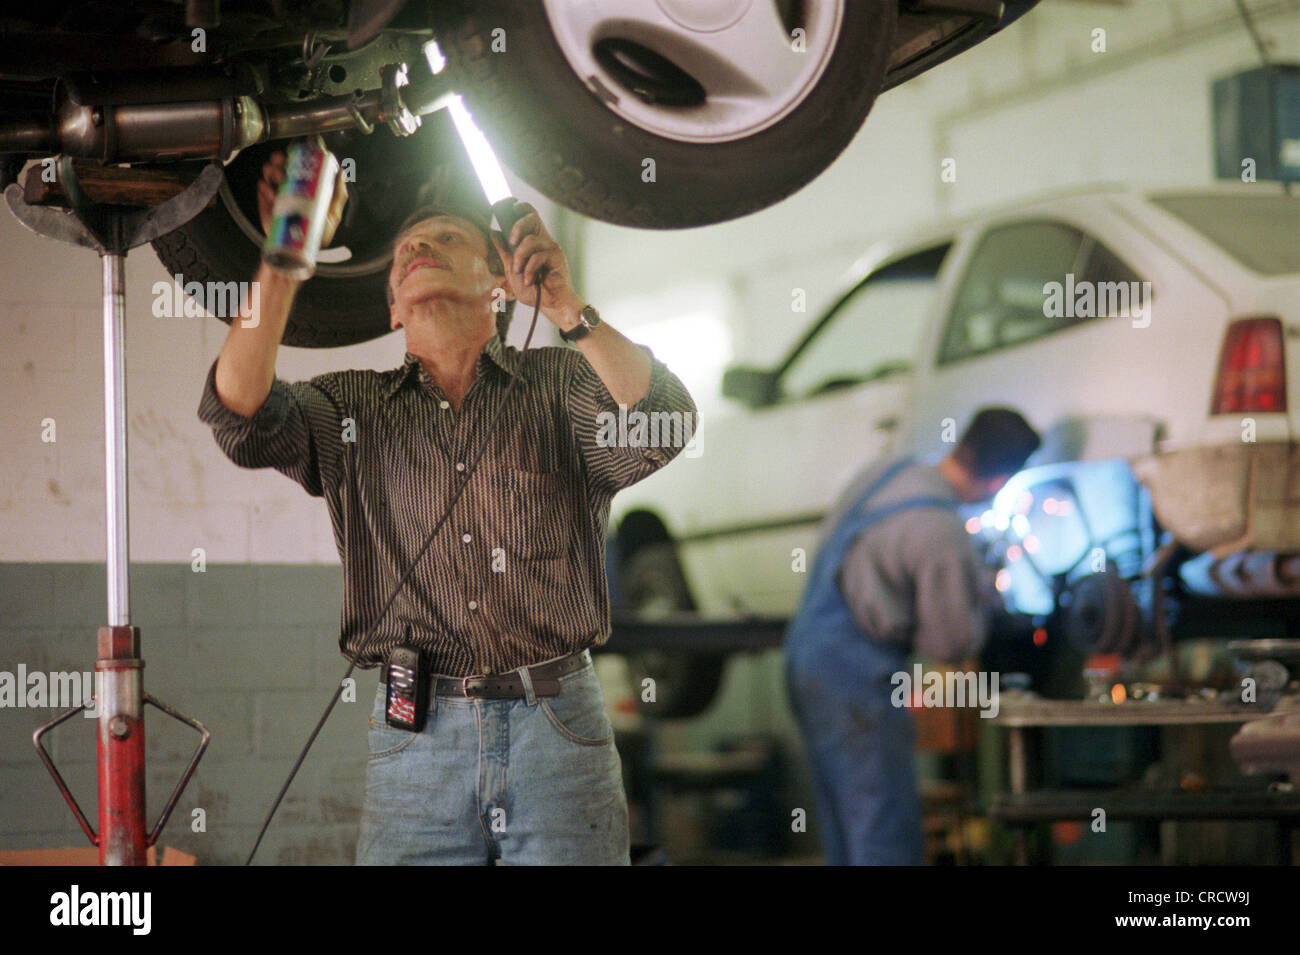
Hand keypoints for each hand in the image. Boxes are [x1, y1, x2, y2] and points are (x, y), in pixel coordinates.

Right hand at [257, 149, 348, 246]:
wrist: (302, 252)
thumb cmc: (318, 233)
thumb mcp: (333, 213)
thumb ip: (339, 195)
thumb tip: (342, 172)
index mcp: (304, 187)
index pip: (297, 166)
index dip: (294, 157)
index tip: (295, 156)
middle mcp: (289, 188)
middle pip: (281, 166)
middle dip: (279, 161)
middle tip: (282, 164)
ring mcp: (277, 195)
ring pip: (269, 175)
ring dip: (270, 171)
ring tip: (276, 177)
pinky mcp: (266, 205)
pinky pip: (262, 190)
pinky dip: (264, 187)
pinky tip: (270, 191)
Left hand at [489, 204, 582, 322]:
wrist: (550, 305)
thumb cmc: (534, 290)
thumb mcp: (511, 269)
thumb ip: (504, 252)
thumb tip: (494, 232)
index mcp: (534, 241)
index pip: (530, 215)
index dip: (521, 208)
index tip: (511, 208)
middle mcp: (543, 241)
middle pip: (532, 216)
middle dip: (518, 226)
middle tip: (512, 242)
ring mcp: (551, 248)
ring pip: (531, 240)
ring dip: (520, 257)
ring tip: (519, 272)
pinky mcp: (557, 257)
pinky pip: (538, 256)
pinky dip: (529, 269)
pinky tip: (529, 279)